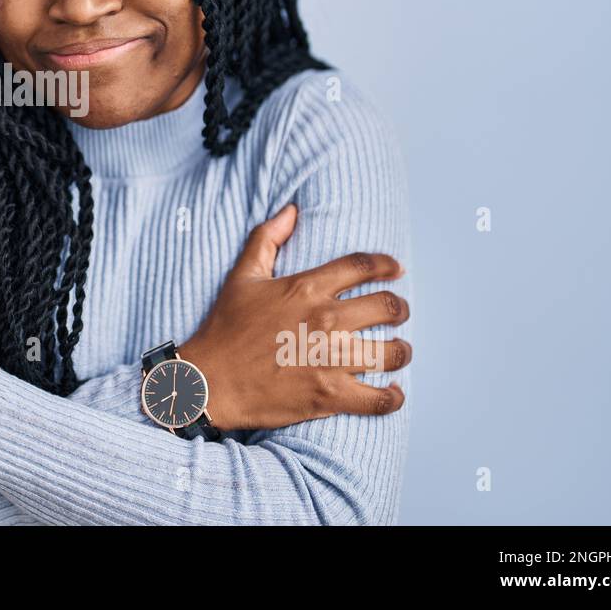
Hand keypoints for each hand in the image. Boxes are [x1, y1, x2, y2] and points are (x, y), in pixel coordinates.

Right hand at [179, 203, 410, 431]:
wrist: (210, 381)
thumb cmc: (225, 328)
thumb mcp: (242, 277)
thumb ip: (267, 239)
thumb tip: (290, 210)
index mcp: (307, 287)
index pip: (363, 266)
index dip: (387, 265)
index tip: (396, 270)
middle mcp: (325, 320)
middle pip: (388, 307)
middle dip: (400, 308)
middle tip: (398, 313)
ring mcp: (330, 359)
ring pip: (391, 352)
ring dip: (400, 350)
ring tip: (397, 351)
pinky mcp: (329, 395)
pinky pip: (379, 399)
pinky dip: (392, 398)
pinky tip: (392, 392)